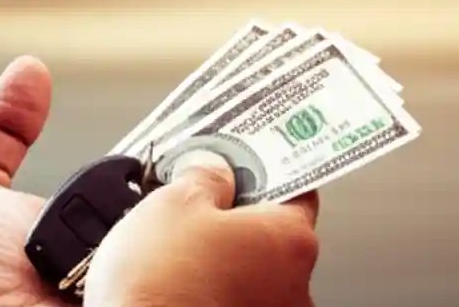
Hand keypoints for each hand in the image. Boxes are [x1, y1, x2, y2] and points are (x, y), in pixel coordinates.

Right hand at [84, 150, 320, 306]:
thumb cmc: (162, 284)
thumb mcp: (172, 202)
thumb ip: (202, 177)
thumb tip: (210, 171)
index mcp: (291, 239)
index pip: (296, 189)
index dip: (262, 171)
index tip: (241, 165)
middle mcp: (295, 286)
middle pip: (269, 236)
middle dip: (231, 221)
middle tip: (190, 209)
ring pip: (248, 274)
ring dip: (218, 261)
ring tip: (170, 255)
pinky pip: (228, 301)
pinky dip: (205, 292)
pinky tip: (171, 286)